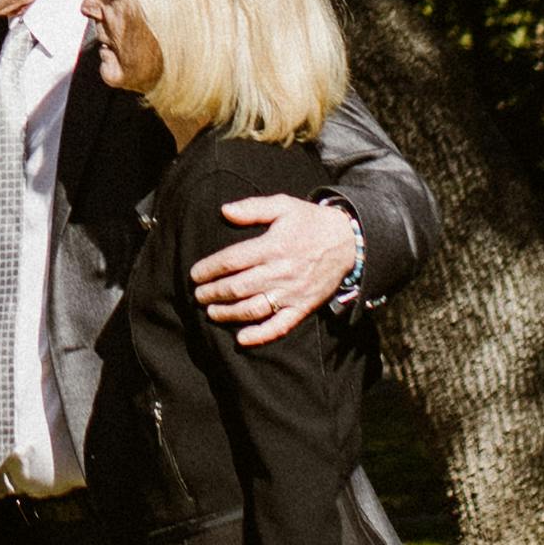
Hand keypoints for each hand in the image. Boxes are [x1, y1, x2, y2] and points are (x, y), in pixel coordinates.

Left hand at [191, 192, 362, 346]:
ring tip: (211, 312)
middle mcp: (280, 272)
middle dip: (213, 293)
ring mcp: (292, 293)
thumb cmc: (310, 222)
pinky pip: (280, 326)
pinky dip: (261, 335)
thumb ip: (253, 208)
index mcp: (272, 246)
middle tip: (197, 295)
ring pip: (254, 309)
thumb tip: (225, 211)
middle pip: (238, 287)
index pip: (231, 261)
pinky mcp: (303, 307)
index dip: (209, 269)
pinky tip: (242, 338)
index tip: (195, 274)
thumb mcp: (283, 205)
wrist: (349, 242)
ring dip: (228, 313)